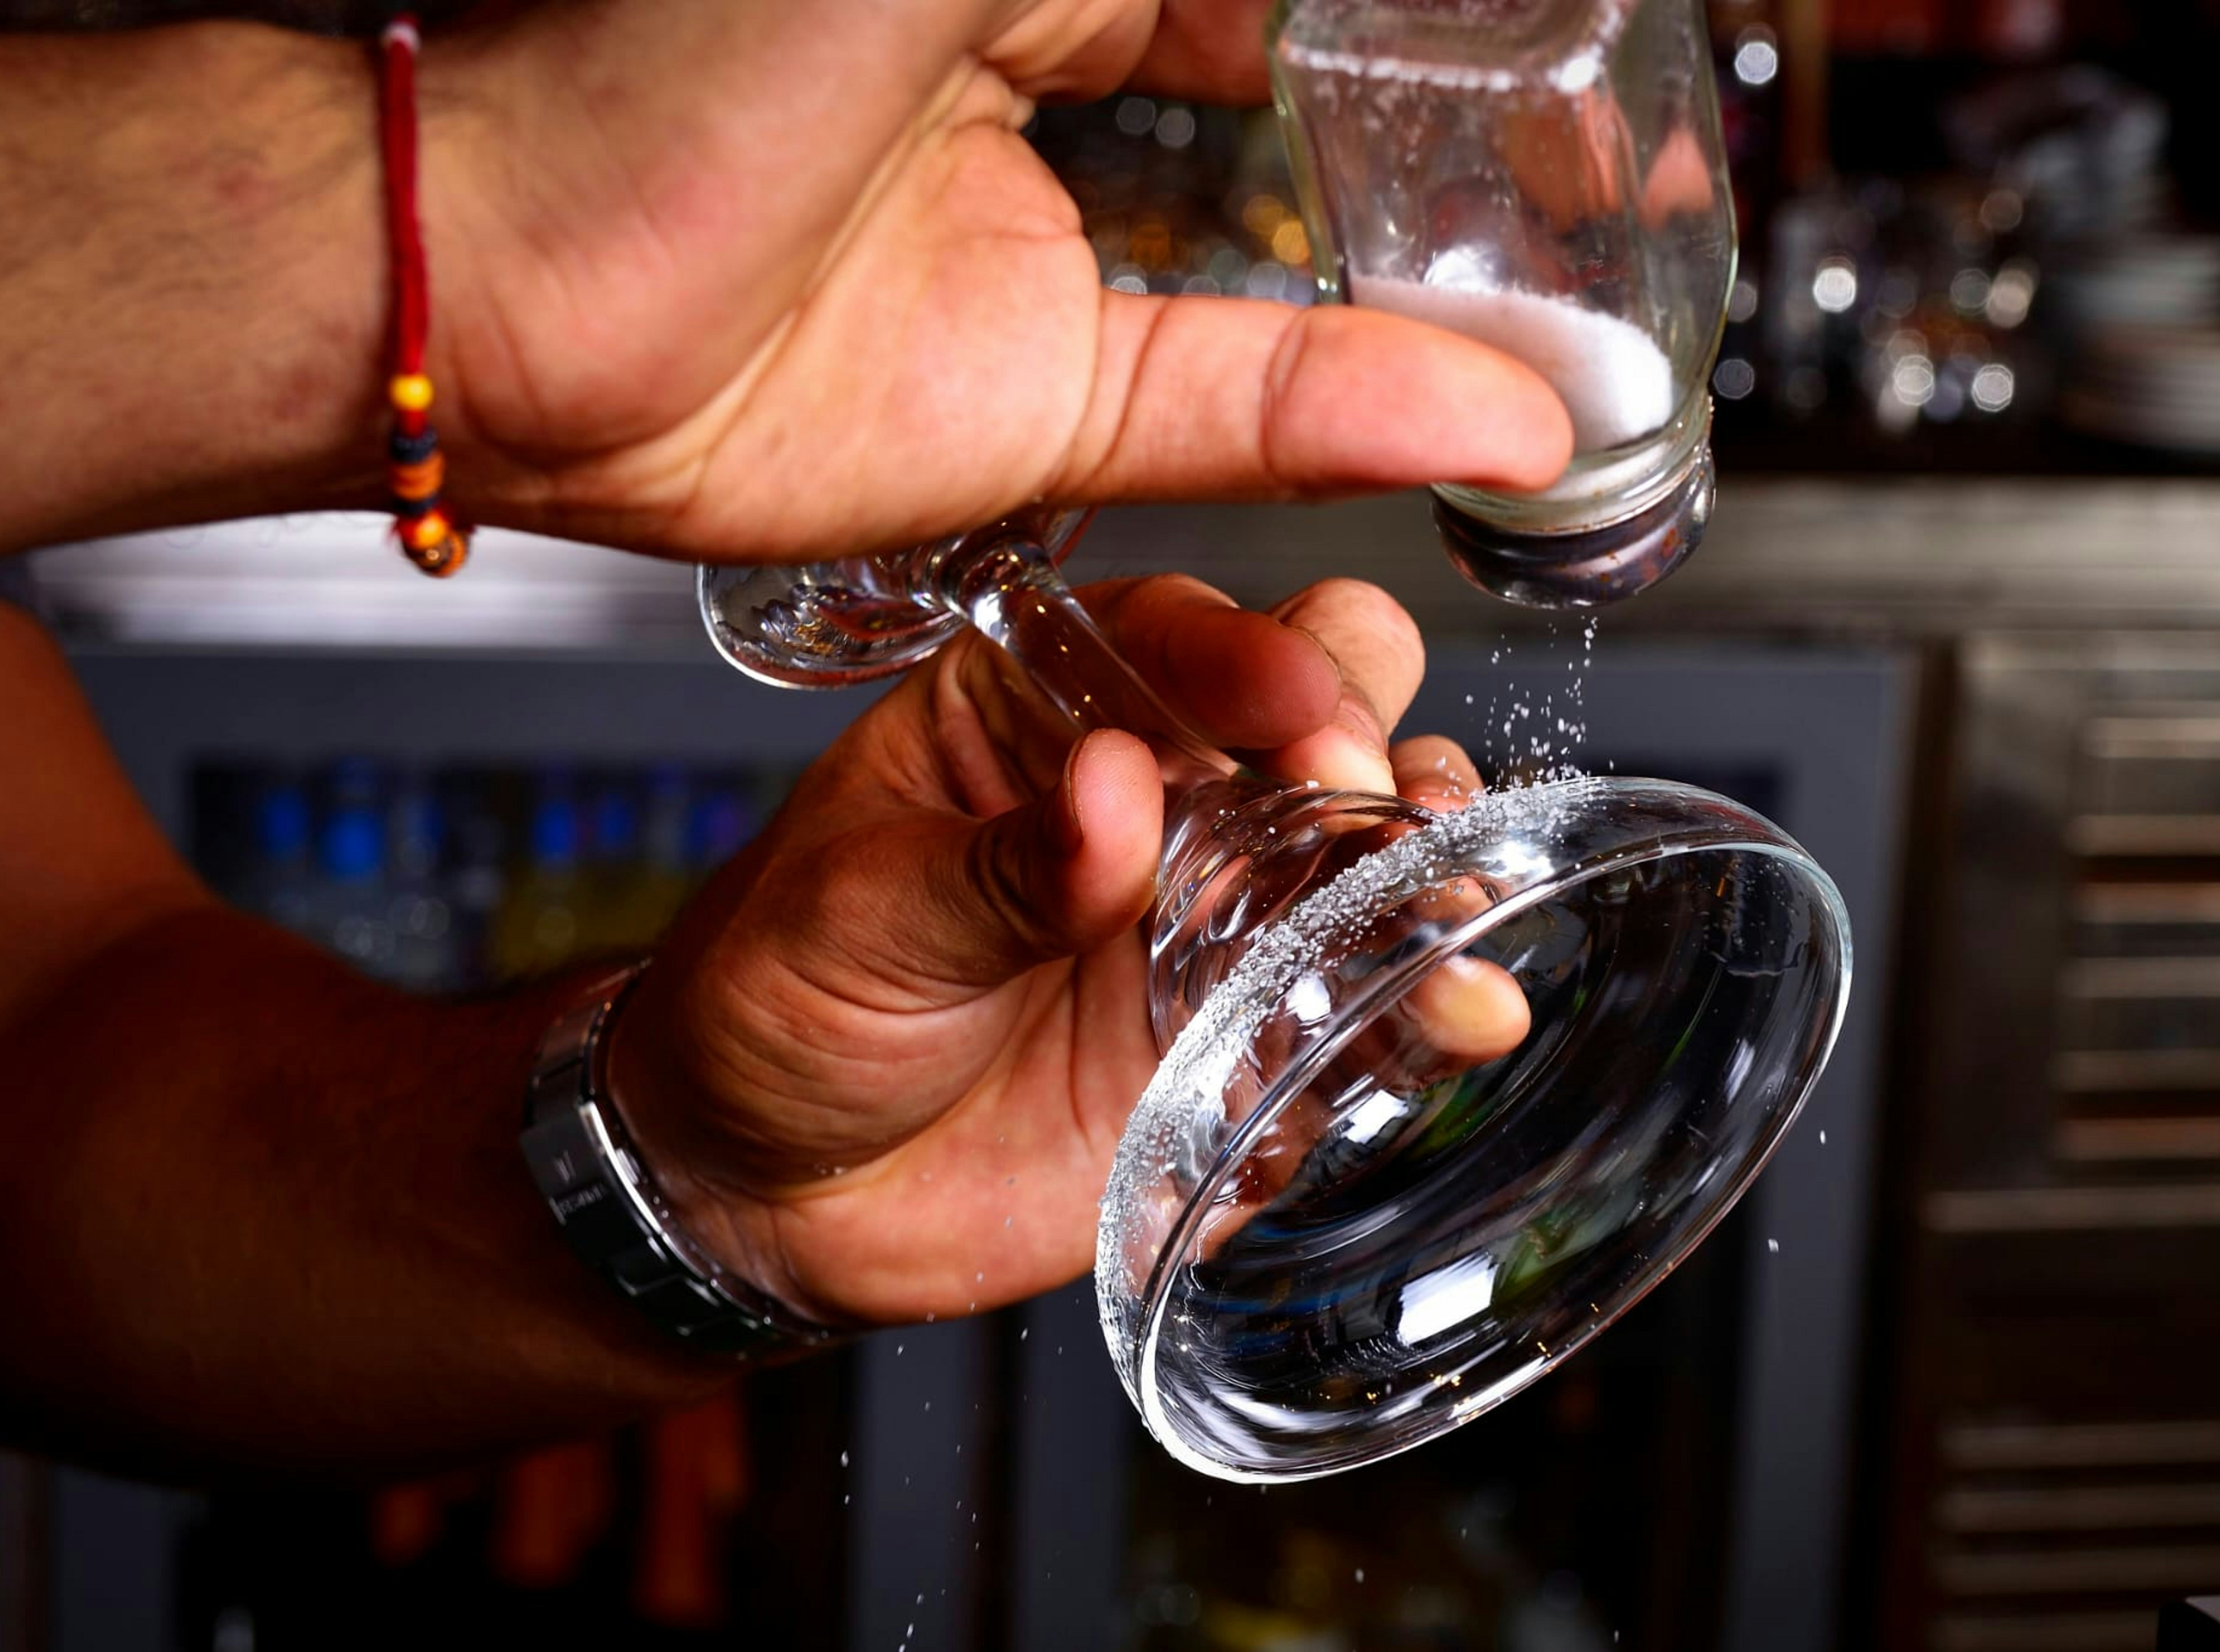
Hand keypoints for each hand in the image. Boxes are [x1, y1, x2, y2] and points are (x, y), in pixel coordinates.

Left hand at [418, 0, 1572, 561]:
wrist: (505, 284)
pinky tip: (1479, 414)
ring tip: (1584, 298)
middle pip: (1294, 114)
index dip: (1403, 24)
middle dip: (1444, 147)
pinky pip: (1222, 404)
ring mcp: (1044, 258)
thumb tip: (1298, 32)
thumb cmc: (669, 67)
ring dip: (1434, 297)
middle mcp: (1039, 93)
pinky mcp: (1030, 406)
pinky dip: (1350, 411)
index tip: (1536, 46)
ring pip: (1283, 277)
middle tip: (1594, 172)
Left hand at [604, 575, 1505, 1325]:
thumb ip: (997, 867)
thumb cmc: (775, 1005)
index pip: (1195, 637)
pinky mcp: (1243, 1049)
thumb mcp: (854, 914)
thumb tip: (1114, 793)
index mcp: (1053, 712)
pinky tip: (1456, 1015)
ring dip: (1429, 874)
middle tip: (1373, 801)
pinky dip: (1424, 1013)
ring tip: (1445, 907)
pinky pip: (1362, 1015)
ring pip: (1373, 861)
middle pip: (1326, 712)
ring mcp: (1216, 924)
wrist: (763, 1195)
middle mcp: (1164, 799)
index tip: (1299, 712)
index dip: (1265, 659)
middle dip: (1373, 742)